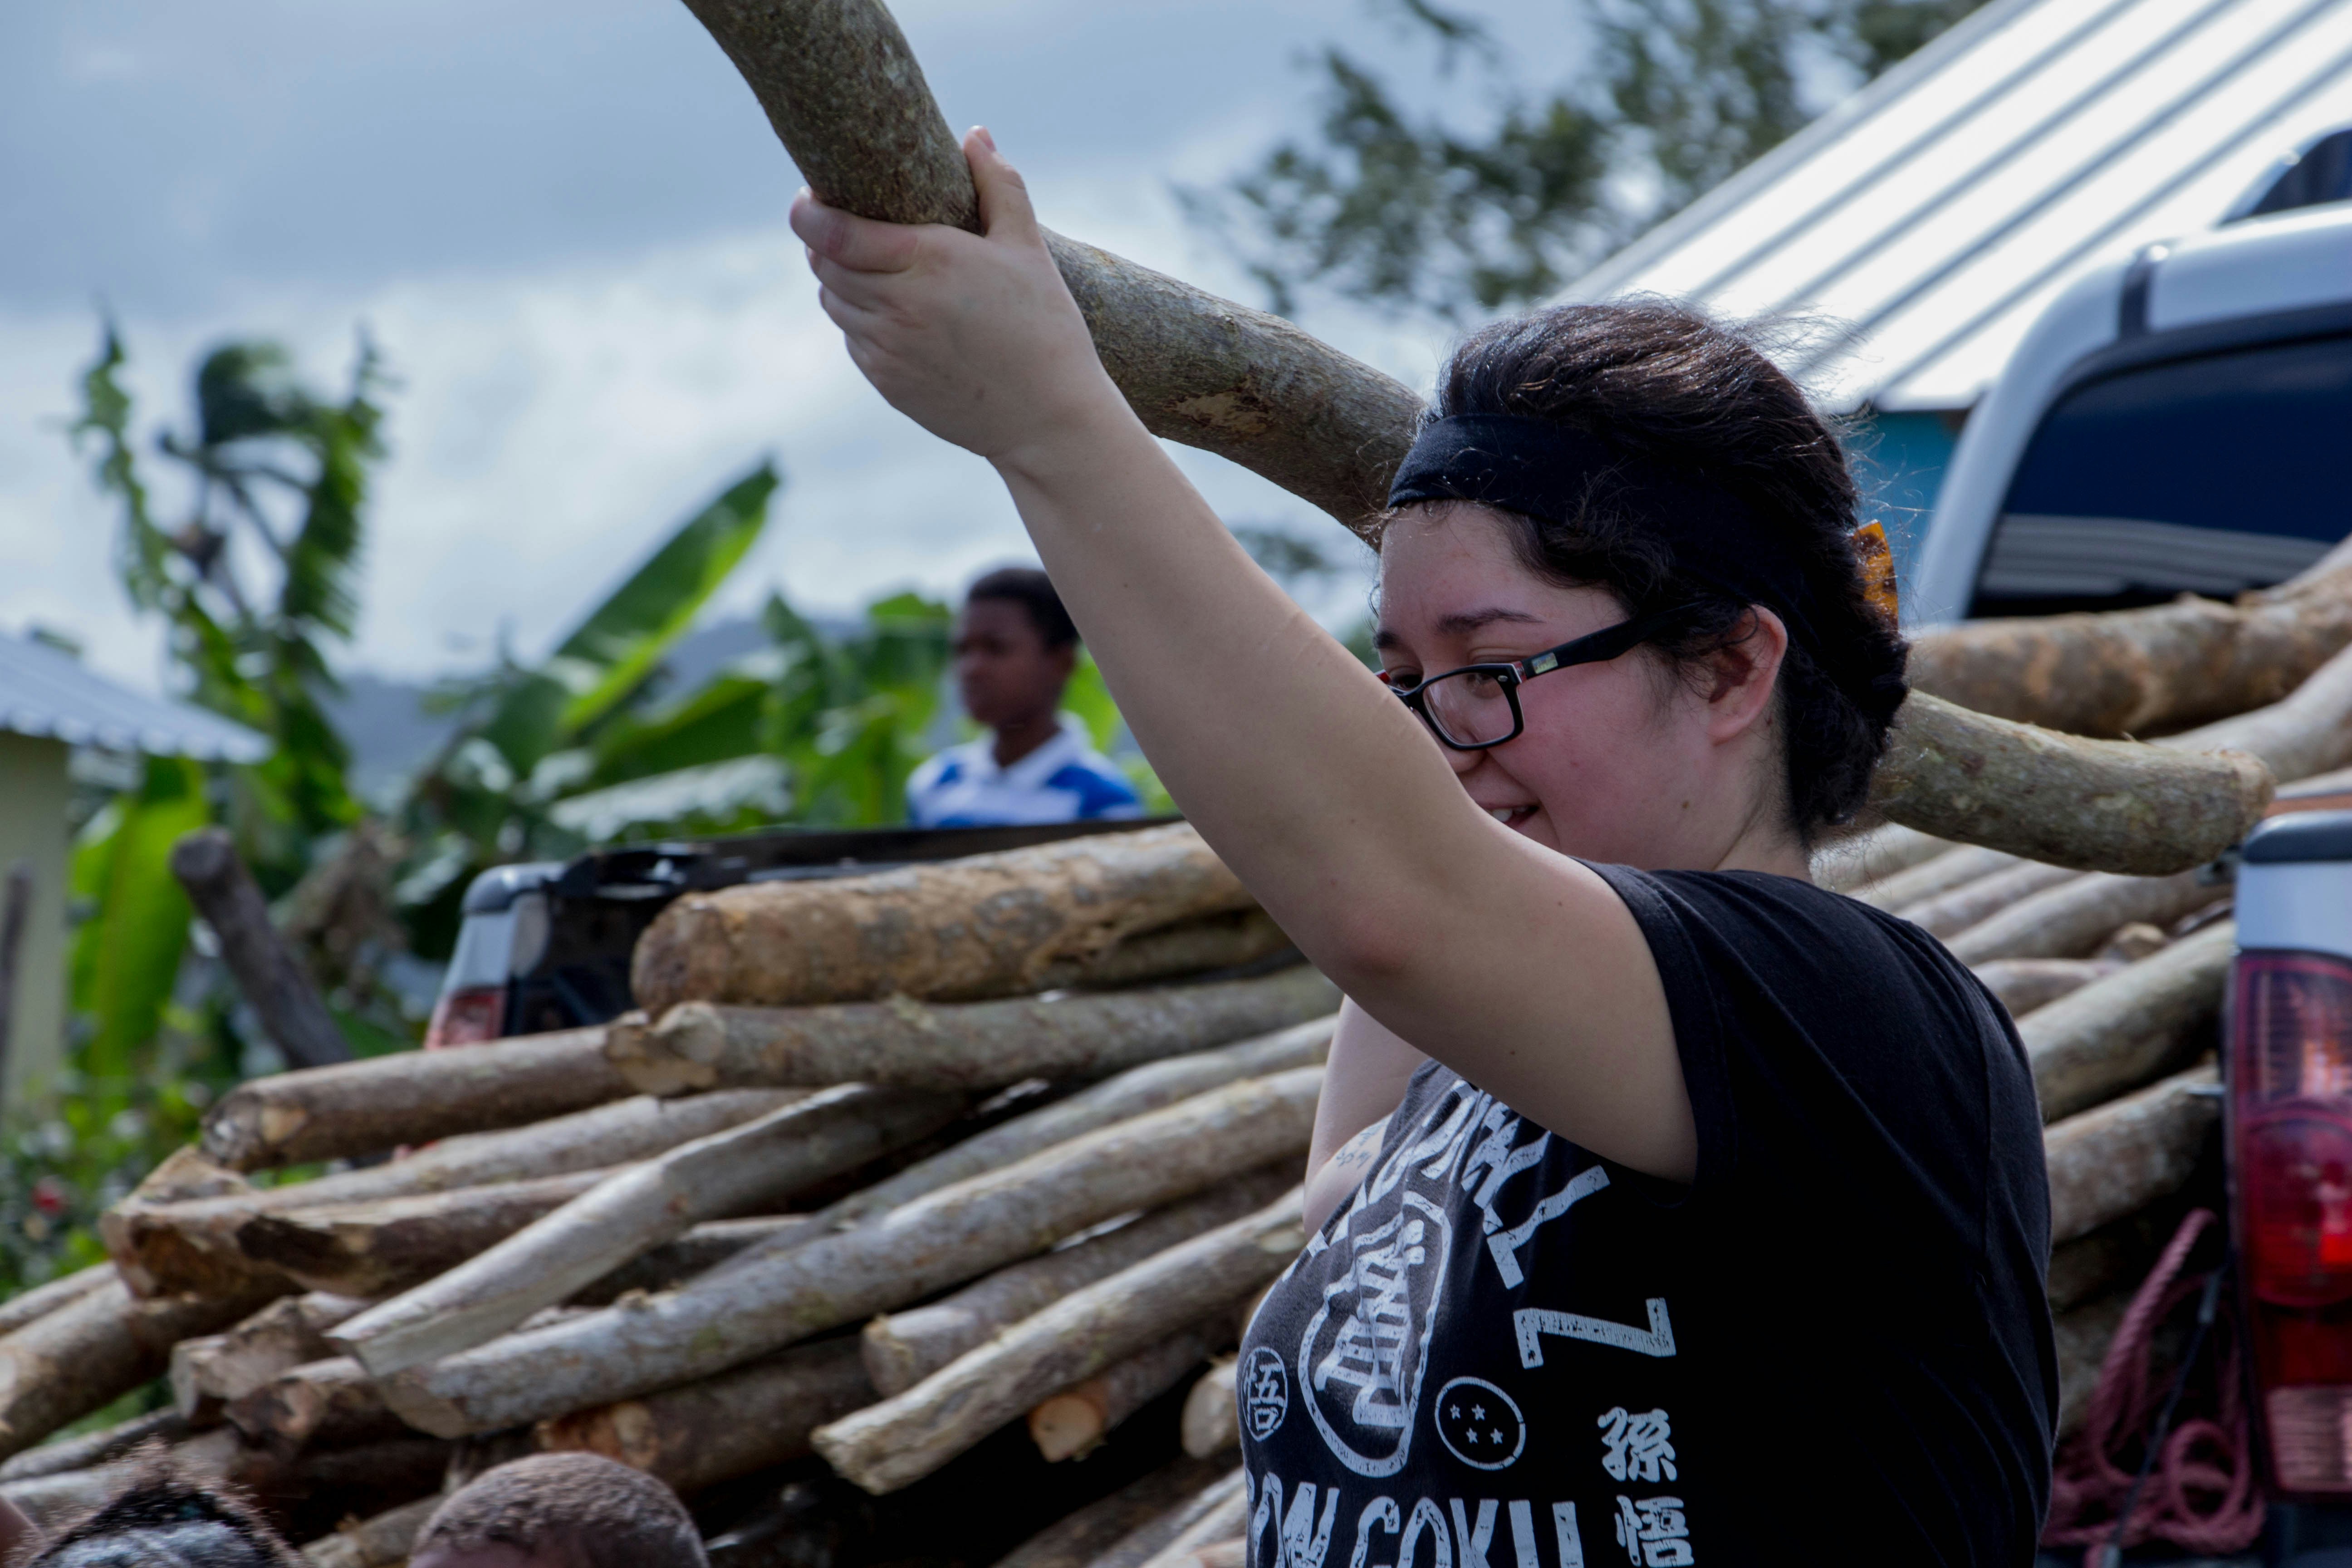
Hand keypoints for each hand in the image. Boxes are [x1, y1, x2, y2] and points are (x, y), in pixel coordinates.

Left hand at [790, 129, 1125, 469]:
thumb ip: (1000, 185)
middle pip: (825, 264)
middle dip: (824, 242)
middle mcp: (896, 305)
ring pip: (834, 302)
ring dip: (841, 282)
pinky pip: (854, 340)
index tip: (807, 199)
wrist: (1049, 420)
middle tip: (843, 228)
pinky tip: (895, 317)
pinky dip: (861, 322)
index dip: (807, 212)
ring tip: (871, 270)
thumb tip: (975, 135)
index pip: (833, 231)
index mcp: (926, 260)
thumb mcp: (1028, 249)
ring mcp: (887, 348)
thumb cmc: (1045, 327)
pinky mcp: (887, 382)